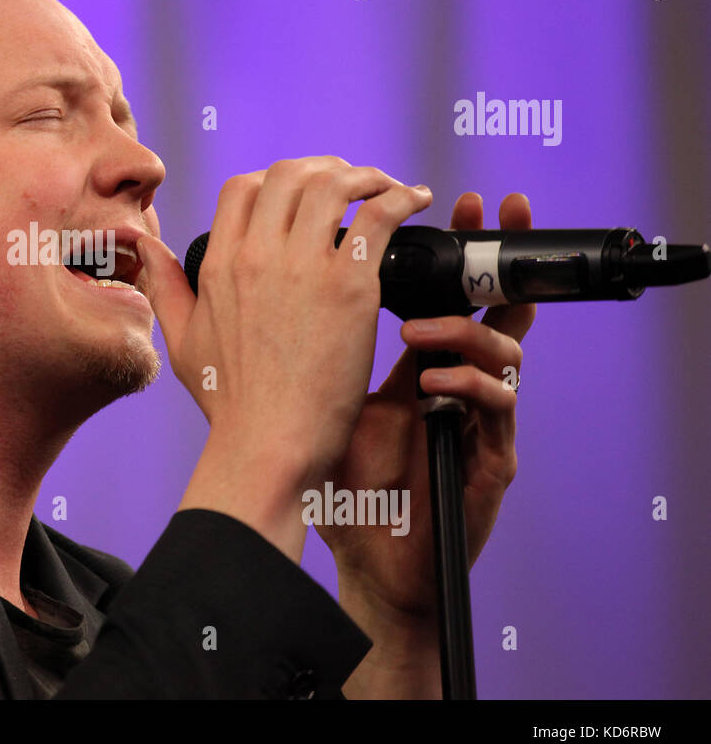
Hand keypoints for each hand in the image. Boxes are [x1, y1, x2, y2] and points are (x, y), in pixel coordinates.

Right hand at [135, 156, 432, 556]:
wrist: (270, 444)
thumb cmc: (230, 404)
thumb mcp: (181, 340)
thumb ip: (163, 285)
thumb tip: (143, 244)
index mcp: (219, 264)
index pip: (243, 186)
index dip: (274, 179)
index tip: (301, 193)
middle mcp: (257, 255)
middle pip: (290, 174)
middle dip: (324, 168)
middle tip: (351, 183)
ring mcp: (304, 267)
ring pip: (334, 184)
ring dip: (366, 176)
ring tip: (388, 187)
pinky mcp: (350, 286)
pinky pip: (379, 216)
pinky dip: (401, 198)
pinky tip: (415, 201)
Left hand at [319, 192, 535, 626]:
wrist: (366, 548)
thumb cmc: (342, 466)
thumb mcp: (316, 385)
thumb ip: (291, 326)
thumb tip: (238, 267)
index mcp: (422, 360)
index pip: (439, 289)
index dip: (438, 244)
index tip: (420, 195)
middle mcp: (456, 380)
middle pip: (491, 303)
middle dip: (485, 255)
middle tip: (479, 213)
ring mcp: (478, 417)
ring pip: (506, 351)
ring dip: (464, 331)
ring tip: (419, 331)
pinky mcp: (489, 458)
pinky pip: (499, 409)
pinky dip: (468, 388)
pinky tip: (431, 386)